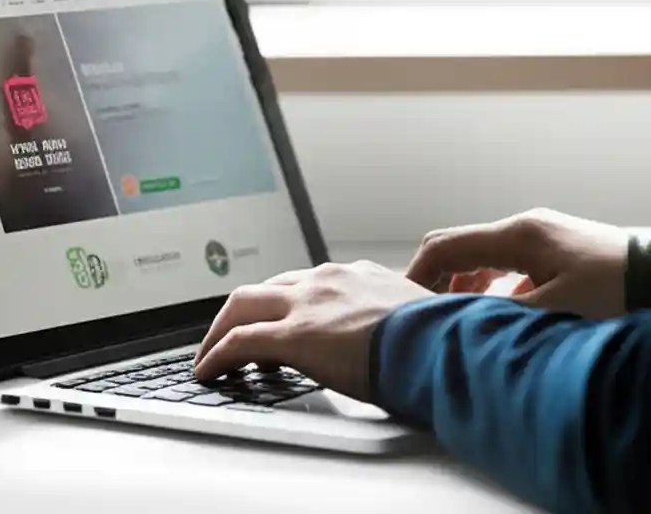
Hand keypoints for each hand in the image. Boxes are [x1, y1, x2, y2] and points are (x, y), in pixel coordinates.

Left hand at [191, 261, 432, 400]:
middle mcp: (329, 280)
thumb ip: (402, 325)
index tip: (283, 320)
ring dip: (222, 329)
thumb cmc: (441, 341)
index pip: (309, 283)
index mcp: (360, 277)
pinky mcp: (291, 335)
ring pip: (243, 305)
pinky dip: (216, 355)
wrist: (441, 344)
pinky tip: (209, 372)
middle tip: (233, 335)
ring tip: (214, 355)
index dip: (289, 303)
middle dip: (246, 311)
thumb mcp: (421, 322)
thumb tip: (414, 344)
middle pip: (268, 286)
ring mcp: (307, 303)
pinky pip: (238, 341)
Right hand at [406, 208, 630, 318]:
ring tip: (457, 320)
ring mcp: (543, 237)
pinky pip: (510, 265)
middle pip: (460, 247)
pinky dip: (493, 286)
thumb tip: (457, 327)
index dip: (416, 276)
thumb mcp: (553, 311)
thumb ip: (499, 317)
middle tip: (423, 315)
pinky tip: (500, 314)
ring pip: (484, 256)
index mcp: (518, 235)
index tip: (403, 307)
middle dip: (436, 280)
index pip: (444, 246)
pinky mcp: (559, 251)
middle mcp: (526, 227)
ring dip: (464, 285)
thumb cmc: (619, 292)